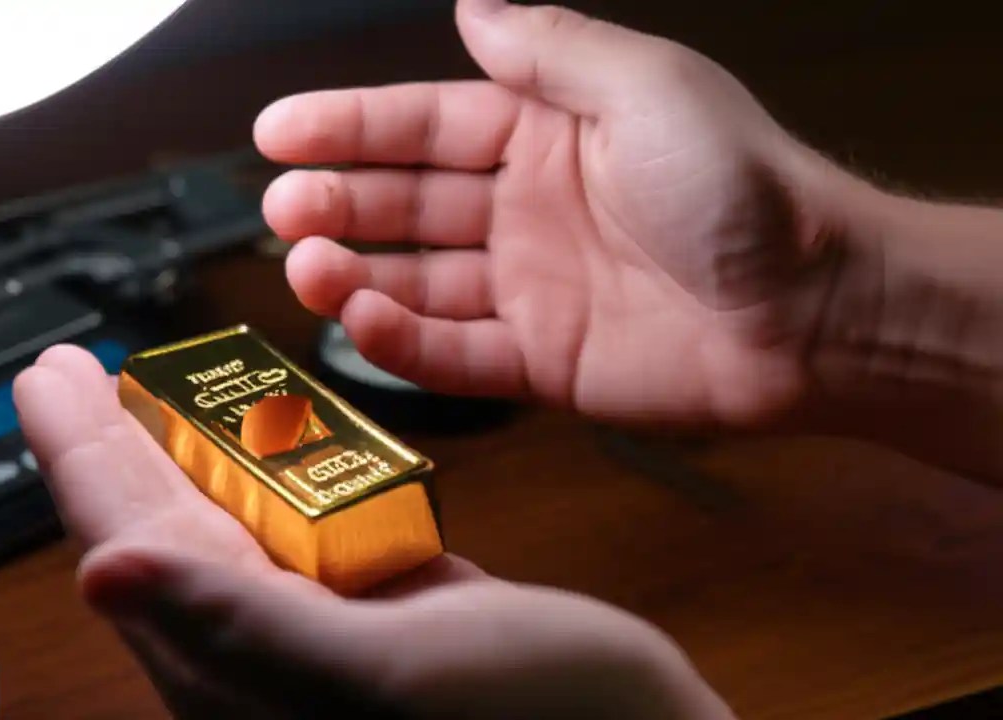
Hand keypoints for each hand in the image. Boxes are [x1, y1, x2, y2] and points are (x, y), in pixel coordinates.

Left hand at [12, 345, 734, 718]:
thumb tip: (104, 575)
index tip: (45, 376)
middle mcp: (264, 654)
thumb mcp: (377, 673)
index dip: (77, 456)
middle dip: (111, 440)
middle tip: (69, 368)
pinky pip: (300, 522)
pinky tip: (261, 437)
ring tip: (141, 390)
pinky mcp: (380, 603)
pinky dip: (273, 468)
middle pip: (162, 524)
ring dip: (181, 447)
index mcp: (240, 670)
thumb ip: (236, 624)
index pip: (129, 544)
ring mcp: (323, 626)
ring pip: (225, 519)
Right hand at [256, 0, 845, 428]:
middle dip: (337, 204)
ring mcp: (531, 289)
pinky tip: (363, 323)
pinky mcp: (542, 361)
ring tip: (307, 269)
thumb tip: (471, 10)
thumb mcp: (645, 89)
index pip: (425, 125)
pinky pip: (455, 353)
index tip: (279, 131)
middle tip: (281, 209)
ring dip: (354, 277)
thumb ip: (549, 51)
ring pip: (417, 282)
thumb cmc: (743, 189)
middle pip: (407, 205)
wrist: (814, 311)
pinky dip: (404, 343)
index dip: (349, 126)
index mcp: (547, 134)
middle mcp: (528, 209)